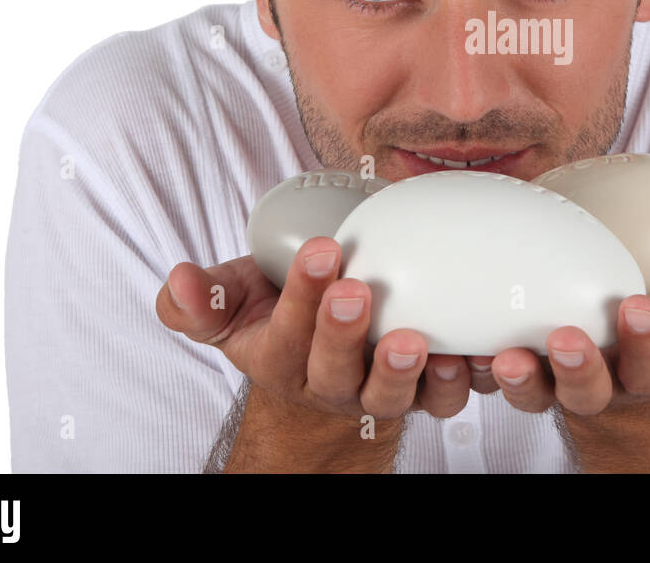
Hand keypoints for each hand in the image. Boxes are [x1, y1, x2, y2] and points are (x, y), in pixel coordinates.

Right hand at [154, 236, 472, 420]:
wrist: (324, 353)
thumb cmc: (280, 315)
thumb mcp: (234, 300)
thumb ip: (201, 296)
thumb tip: (178, 281)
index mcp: (281, 360)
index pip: (285, 335)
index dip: (300, 297)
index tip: (318, 250)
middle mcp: (329, 384)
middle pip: (334, 370)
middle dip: (342, 332)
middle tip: (356, 290)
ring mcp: (377, 392)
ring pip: (389, 396)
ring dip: (402, 371)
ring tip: (414, 340)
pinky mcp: (423, 395)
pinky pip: (442, 399)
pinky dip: (457, 381)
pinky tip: (470, 354)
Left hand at [466, 275, 649, 415]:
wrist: (626, 322)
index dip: (645, 341)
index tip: (637, 306)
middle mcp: (601, 381)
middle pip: (587, 390)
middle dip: (579, 368)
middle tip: (567, 338)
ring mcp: (553, 375)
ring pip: (534, 391)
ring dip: (519, 377)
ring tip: (505, 355)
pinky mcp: (514, 362)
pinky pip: (489, 372)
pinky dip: (472, 363)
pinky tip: (457, 343)